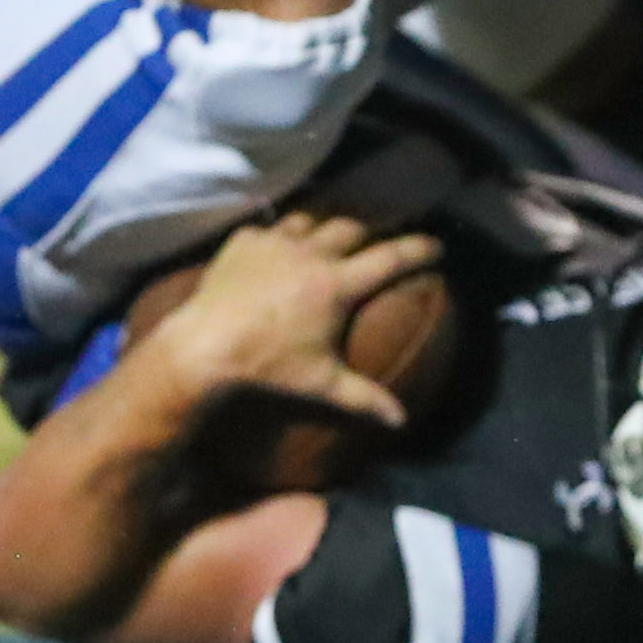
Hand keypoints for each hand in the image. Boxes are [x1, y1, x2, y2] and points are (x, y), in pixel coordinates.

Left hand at [140, 214, 442, 428]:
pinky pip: (270, 228)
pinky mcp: (244, 239)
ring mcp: (275, 242)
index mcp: (336, 285)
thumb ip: (365, 398)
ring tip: (326, 241)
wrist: (206, 345)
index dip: (416, 249)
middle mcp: (310, 254)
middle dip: (367, 234)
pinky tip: (276, 249)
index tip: (436, 243)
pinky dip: (279, 237)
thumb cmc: (268, 365)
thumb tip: (400, 421)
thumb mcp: (321, 384)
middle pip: (351, 229)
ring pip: (310, 221)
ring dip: (323, 230)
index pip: (389, 259)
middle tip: (374, 244)